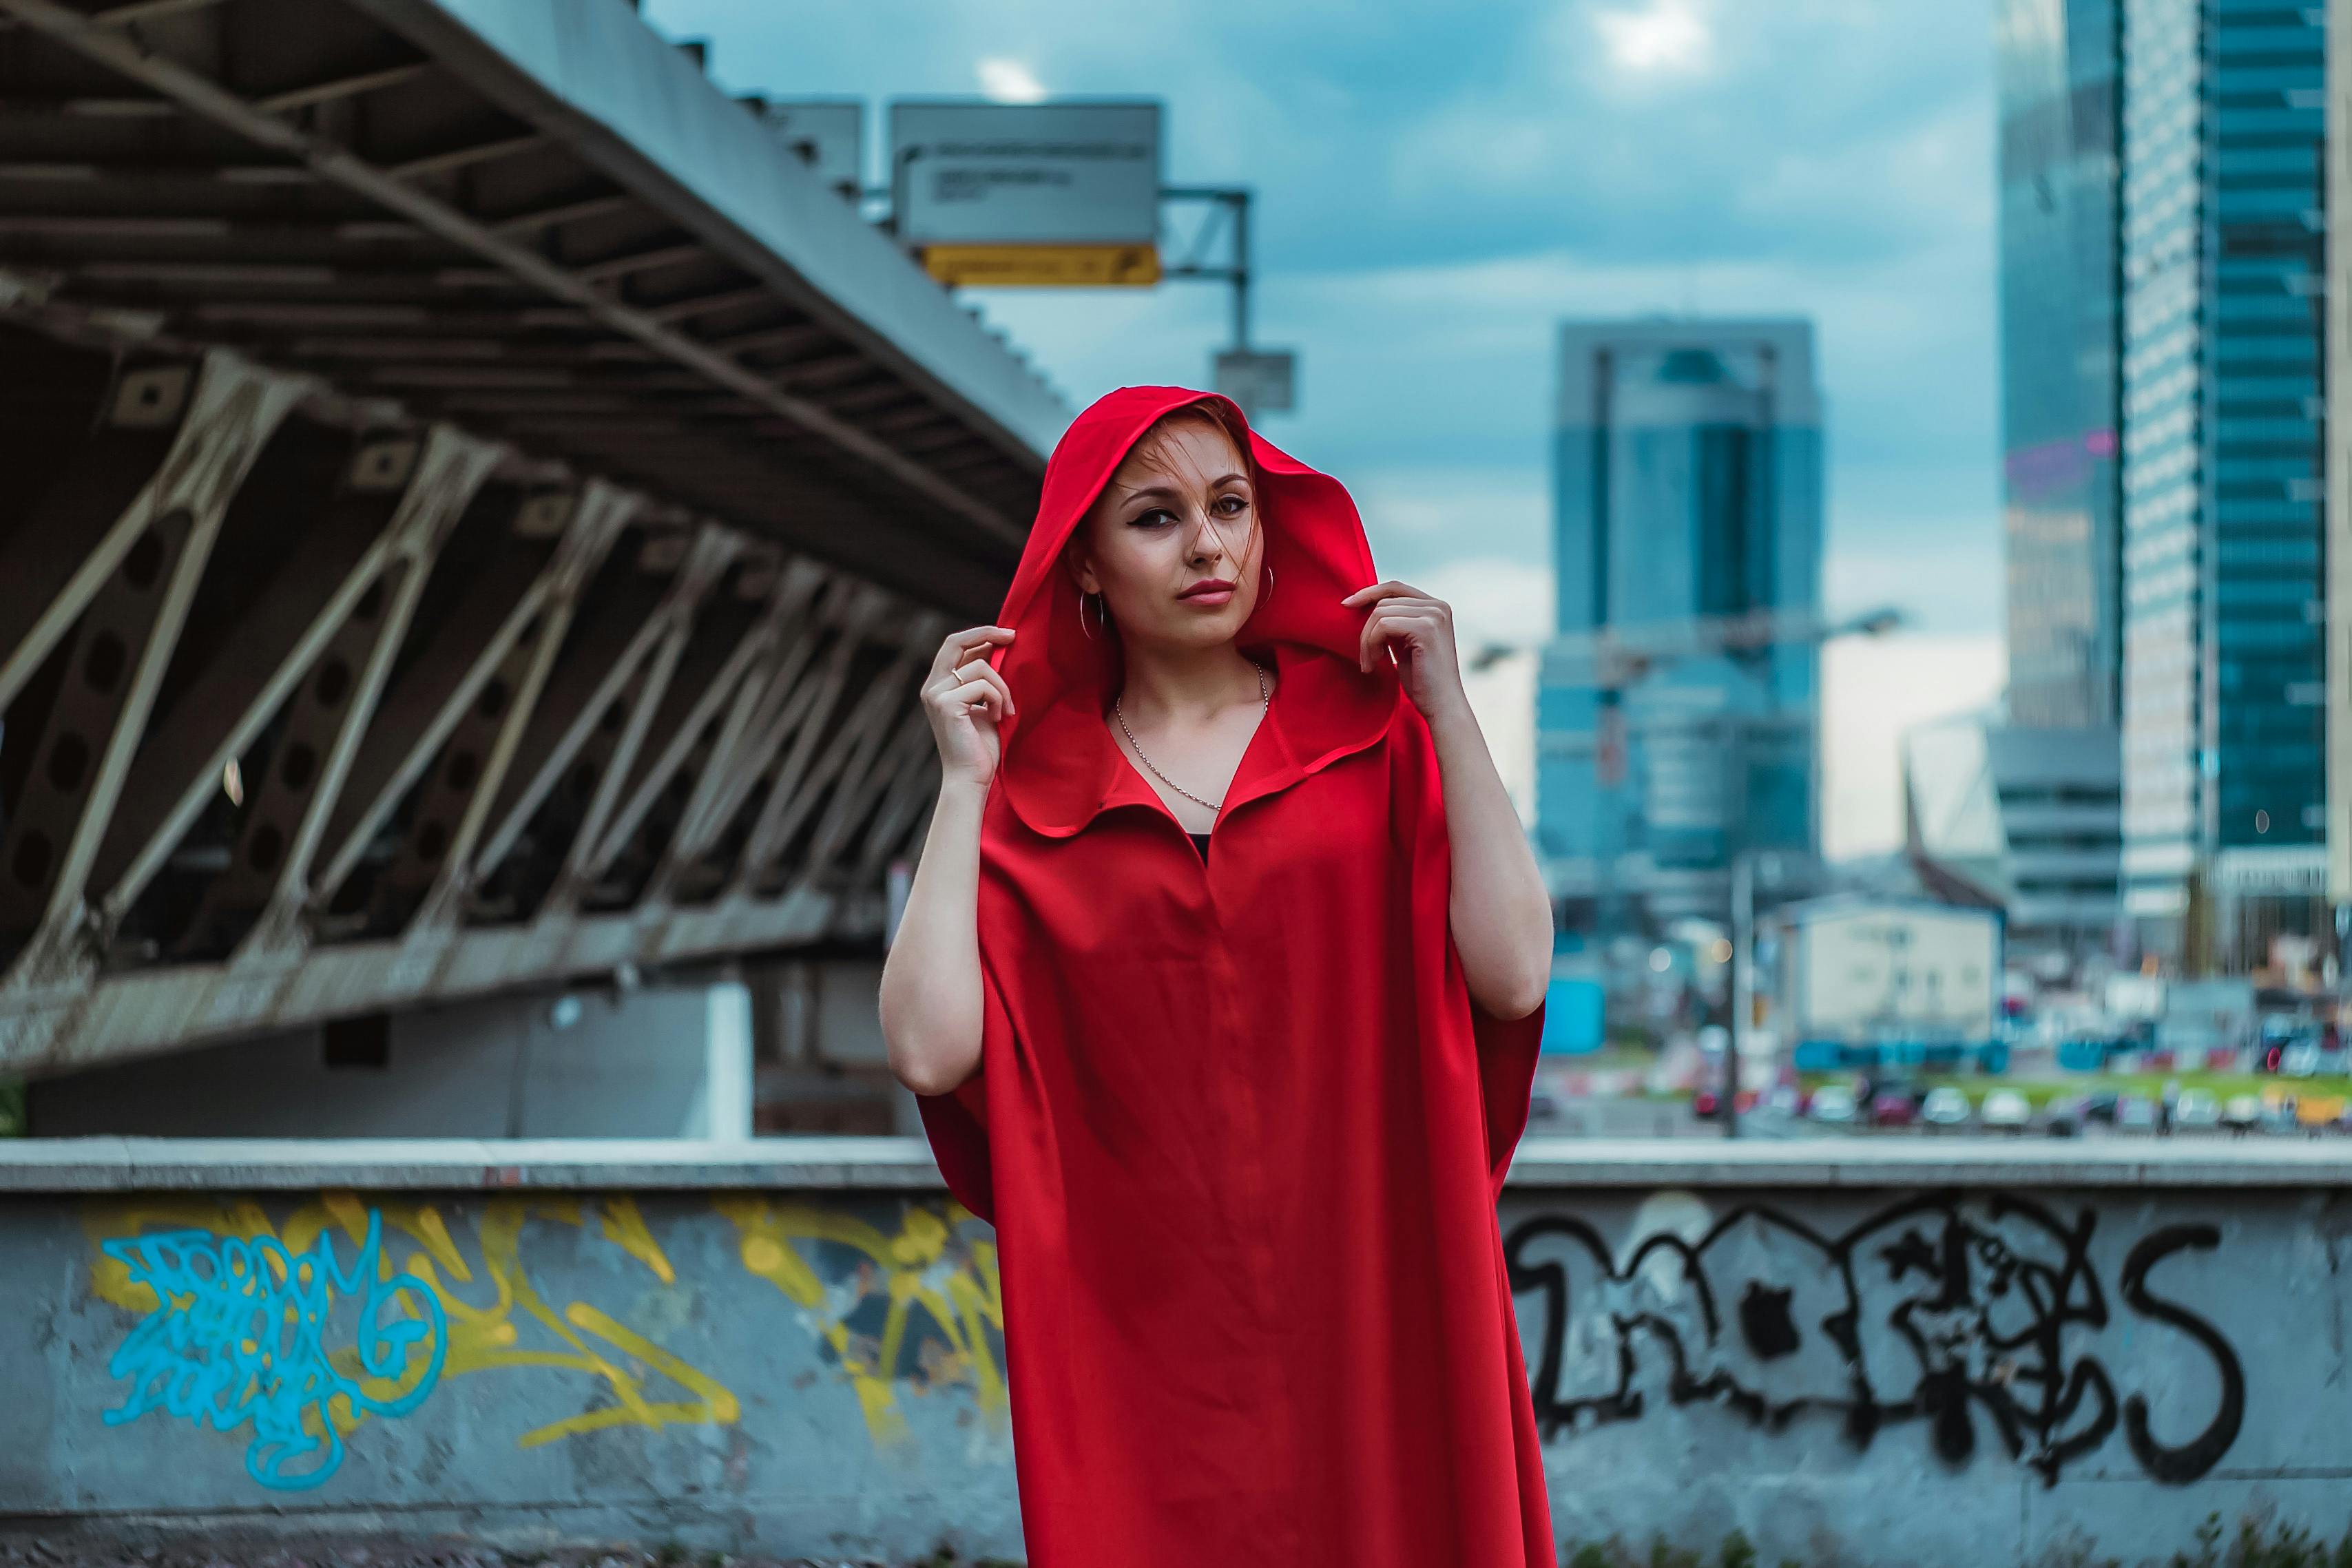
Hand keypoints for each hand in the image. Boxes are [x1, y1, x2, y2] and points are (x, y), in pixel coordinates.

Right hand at [920, 626, 1015, 790]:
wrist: (971, 778)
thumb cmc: (980, 747)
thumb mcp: (983, 704)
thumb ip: (983, 679)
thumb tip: (997, 647)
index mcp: (938, 685)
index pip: (954, 644)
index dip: (980, 633)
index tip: (1007, 633)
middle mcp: (932, 687)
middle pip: (957, 641)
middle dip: (987, 633)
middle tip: (1014, 636)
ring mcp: (936, 695)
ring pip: (980, 667)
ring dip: (1003, 687)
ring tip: (1006, 710)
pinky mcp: (946, 705)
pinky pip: (983, 685)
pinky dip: (999, 699)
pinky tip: (998, 717)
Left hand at [1342, 580, 1469, 723]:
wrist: (1442, 706)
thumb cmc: (1422, 680)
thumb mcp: (1406, 643)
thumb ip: (1394, 622)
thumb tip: (1365, 605)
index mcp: (1436, 606)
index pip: (1395, 587)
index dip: (1368, 593)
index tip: (1346, 605)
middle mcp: (1438, 606)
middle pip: (1383, 602)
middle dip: (1366, 630)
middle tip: (1365, 658)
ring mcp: (1434, 615)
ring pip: (1380, 613)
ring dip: (1367, 641)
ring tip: (1369, 663)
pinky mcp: (1426, 628)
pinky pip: (1383, 625)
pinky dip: (1371, 645)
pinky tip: (1374, 665)